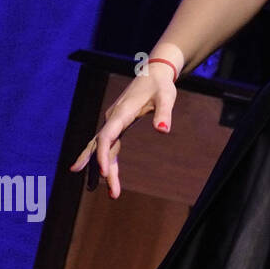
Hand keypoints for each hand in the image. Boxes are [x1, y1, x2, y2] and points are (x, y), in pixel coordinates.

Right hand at [67, 65, 177, 197]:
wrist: (153, 73)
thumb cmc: (160, 85)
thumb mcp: (166, 97)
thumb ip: (164, 113)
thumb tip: (163, 131)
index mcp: (121, 113)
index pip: (106, 137)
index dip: (103, 155)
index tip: (103, 173)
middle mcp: (112, 119)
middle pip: (102, 147)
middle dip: (104, 170)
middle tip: (112, 194)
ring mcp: (112, 122)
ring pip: (103, 148)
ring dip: (103, 169)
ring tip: (106, 193)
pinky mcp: (116, 125)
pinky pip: (108, 146)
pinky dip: (106, 160)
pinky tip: (103, 175)